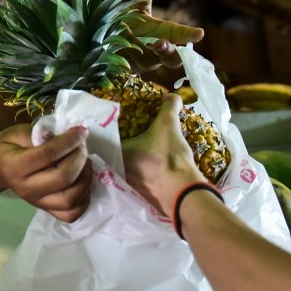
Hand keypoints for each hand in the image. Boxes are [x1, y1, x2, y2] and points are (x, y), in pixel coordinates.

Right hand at [0, 124, 91, 221]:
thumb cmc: (10, 147)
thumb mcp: (19, 132)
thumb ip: (41, 133)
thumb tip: (68, 134)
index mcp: (15, 166)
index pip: (48, 155)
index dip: (69, 141)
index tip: (80, 131)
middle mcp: (26, 188)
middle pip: (63, 178)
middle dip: (79, 159)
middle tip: (82, 146)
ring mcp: (37, 202)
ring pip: (70, 200)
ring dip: (85, 179)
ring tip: (85, 163)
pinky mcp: (46, 209)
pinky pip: (71, 214)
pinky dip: (84, 200)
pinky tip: (83, 182)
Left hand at [121, 93, 204, 212]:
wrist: (183, 192)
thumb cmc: (169, 156)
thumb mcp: (169, 125)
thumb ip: (169, 106)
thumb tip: (172, 95)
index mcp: (117, 153)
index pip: (107, 139)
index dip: (111, 131)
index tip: (118, 124)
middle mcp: (116, 171)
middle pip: (115, 154)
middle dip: (122, 146)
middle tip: (131, 135)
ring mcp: (128, 185)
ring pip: (126, 168)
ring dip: (132, 161)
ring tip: (142, 150)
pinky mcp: (141, 195)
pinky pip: (137, 180)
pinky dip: (142, 173)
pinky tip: (152, 166)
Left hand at [124, 0, 204, 73]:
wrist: (110, 45)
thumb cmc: (130, 27)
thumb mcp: (135, 14)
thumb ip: (141, 3)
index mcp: (166, 35)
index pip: (182, 36)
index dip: (191, 35)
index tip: (200, 33)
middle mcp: (160, 52)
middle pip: (174, 58)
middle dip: (169, 51)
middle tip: (160, 43)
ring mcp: (147, 63)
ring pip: (153, 62)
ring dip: (147, 51)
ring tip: (143, 42)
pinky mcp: (132, 70)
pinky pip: (133, 65)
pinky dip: (127, 53)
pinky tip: (119, 43)